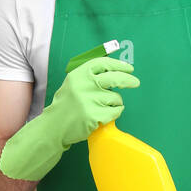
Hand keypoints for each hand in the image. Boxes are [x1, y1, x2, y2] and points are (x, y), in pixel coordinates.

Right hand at [0, 56, 139, 181]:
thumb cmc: (66, 106)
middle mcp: (84, 85)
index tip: (129, 67)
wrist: (54, 127)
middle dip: (128, 79)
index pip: (103, 63)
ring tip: (103, 108)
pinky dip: (114, 113)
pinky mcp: (94, 115)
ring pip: (116, 97)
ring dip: (115, 103)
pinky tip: (103, 116)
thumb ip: (89, 76)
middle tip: (135, 82)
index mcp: (78, 74)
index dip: (118, 64)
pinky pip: (116, 111)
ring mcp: (89, 101)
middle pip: (115, 78)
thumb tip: (114, 70)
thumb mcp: (73, 84)